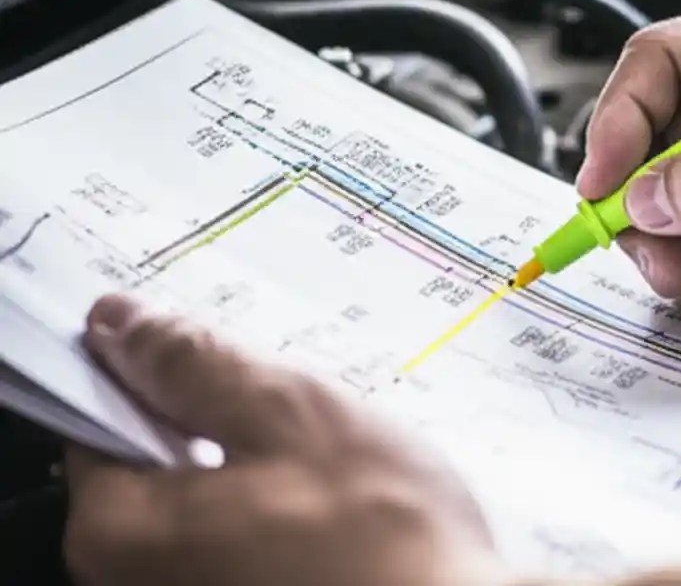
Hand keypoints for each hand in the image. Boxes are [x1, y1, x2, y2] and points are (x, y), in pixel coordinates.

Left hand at [64, 294, 502, 585]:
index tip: (233, 363)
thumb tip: (122, 320)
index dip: (163, 373)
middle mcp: (136, 582)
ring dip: (262, 465)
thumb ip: (194, 363)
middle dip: (222, 422)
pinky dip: (284, 511)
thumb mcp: (287, 412)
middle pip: (156, 464)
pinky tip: (342, 508)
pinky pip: (246, 540)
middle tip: (302, 414)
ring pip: (211, 501)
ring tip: (334, 464)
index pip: (100, 421)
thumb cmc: (379, 530)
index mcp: (119, 531)